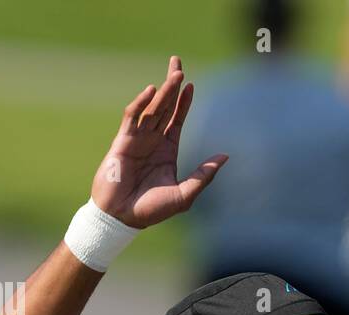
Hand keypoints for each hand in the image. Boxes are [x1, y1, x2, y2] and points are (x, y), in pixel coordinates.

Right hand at [90, 55, 227, 228]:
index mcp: (167, 150)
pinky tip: (152, 92)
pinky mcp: (123, 142)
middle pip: (164, 106)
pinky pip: (133, 118)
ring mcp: (137, 140)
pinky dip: (141, 104)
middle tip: (178, 63)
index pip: (177, 120)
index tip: (191, 85)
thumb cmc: (152, 210)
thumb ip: (204, 175)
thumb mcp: (185, 194)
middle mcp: (153, 141)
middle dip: (171, 85)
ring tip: (175, 73)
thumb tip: (226, 157)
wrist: (122, 217)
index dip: (184, 102)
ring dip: (163, 91)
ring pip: (152, 108)